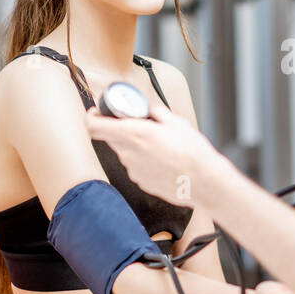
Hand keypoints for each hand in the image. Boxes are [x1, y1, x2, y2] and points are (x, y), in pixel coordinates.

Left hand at [84, 104, 214, 205]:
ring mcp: (133, 169)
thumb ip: (157, 113)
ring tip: (158, 146)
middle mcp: (128, 152)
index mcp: (134, 133)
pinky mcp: (140, 181)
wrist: (204, 182)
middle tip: (136, 126)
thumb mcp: (177, 123)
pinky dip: (143, 160)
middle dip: (119, 130)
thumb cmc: (193, 153)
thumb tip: (151, 111)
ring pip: (125, 152)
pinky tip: (162, 160)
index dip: (90, 117)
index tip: (96, 113)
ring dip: (135, 146)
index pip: (94, 126)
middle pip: (110, 138)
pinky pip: (135, 166)